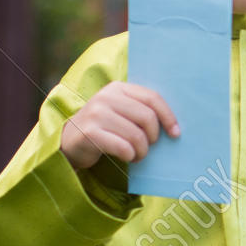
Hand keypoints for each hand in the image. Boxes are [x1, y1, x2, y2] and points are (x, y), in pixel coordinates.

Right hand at [60, 81, 178, 169]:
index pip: (152, 98)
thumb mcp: (121, 112)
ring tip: (137, 155)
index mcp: (118, 88)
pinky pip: (123, 147)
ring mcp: (96, 114)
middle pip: (147, 118)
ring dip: (142, 151)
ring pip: (136, 135)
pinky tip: (127, 158)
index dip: (168, 117)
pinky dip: (130, 156)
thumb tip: (175, 126)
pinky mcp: (89, 133)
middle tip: (148, 147)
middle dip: (153, 138)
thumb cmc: (105, 128)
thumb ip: (141, 110)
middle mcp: (106, 97)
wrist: (70, 141)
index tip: (176, 133)